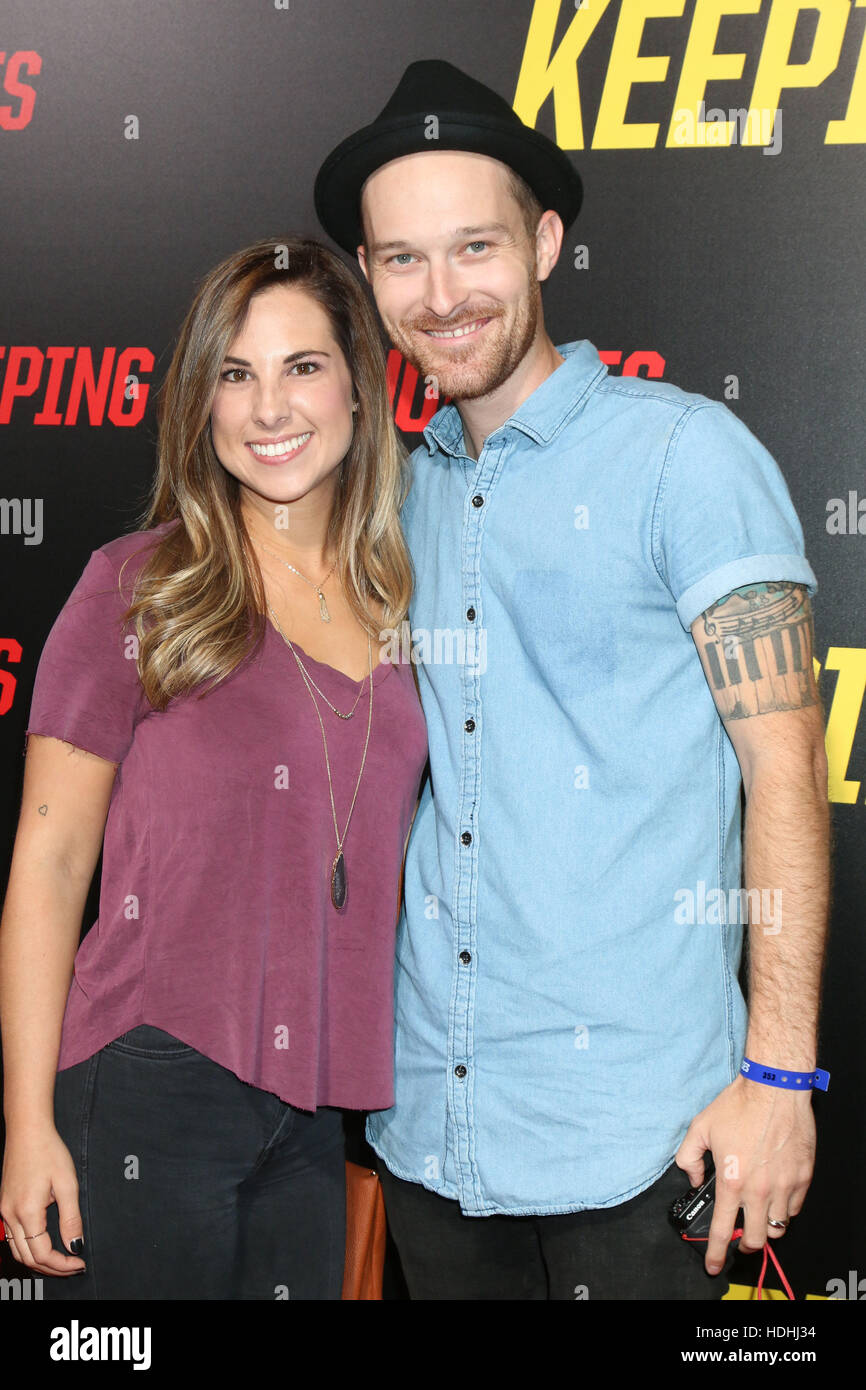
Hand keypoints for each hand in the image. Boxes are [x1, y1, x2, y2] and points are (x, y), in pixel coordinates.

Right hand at [0, 1121, 85, 1275]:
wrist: (27, 1130)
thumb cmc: (49, 1151)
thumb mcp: (67, 1184)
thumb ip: (71, 1218)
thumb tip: (75, 1246)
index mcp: (27, 1212)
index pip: (42, 1254)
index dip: (62, 1264)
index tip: (79, 1263)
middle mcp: (10, 1215)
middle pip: (28, 1258)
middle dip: (51, 1268)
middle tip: (73, 1267)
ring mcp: (4, 1211)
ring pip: (18, 1251)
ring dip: (39, 1261)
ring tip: (61, 1261)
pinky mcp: (4, 1206)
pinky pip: (13, 1237)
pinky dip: (28, 1249)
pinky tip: (44, 1246)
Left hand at [675, 1075, 814, 1275]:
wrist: (775, 1089)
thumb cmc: (740, 1105)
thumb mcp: (700, 1128)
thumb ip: (688, 1157)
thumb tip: (692, 1178)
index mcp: (731, 1181)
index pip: (722, 1229)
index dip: (716, 1253)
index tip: (713, 1265)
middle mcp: (759, 1189)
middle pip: (756, 1239)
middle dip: (746, 1244)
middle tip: (741, 1236)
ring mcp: (785, 1186)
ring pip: (777, 1227)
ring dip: (765, 1226)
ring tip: (758, 1212)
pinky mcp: (803, 1178)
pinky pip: (795, 1208)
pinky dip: (784, 1209)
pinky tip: (775, 1195)